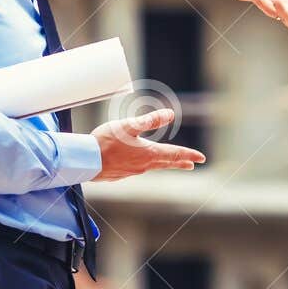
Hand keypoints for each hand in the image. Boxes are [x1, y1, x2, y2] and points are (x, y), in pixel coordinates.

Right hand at [91, 108, 205, 179]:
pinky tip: (140, 164)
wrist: (86, 162)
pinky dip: (146, 165)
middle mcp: (143, 165)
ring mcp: (132, 171)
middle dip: (180, 162)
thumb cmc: (105, 142)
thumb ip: (149, 120)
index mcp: (148, 153)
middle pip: (166, 163)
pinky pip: (138, 169)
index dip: (189, 154)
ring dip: (164, 163)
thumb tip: (170, 114)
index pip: (174, 154)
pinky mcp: (121, 174)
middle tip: (192, 163)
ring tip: (169, 162)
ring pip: (153, 166)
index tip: (201, 158)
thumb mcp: (129, 126)